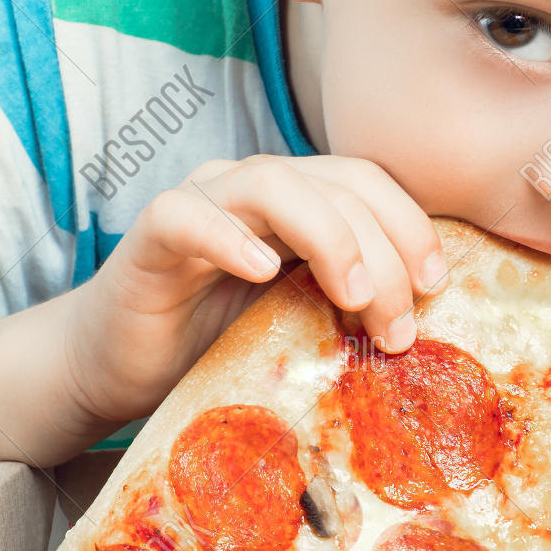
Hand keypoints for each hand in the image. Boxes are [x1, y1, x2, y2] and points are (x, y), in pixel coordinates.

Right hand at [61, 154, 445, 428]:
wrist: (114, 367)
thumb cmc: (212, 344)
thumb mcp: (300, 323)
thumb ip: (347, 303)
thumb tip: (425, 325)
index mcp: (299, 202)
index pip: (368, 184)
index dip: (411, 225)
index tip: (436, 286)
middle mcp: (252, 189)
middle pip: (336, 185)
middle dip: (383, 252)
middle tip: (397, 326)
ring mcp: (201, 203)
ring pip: (273, 184)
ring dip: (328, 237)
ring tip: (351, 297)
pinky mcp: (150, 236)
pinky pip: (187, 215)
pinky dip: (228, 237)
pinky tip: (260, 273)